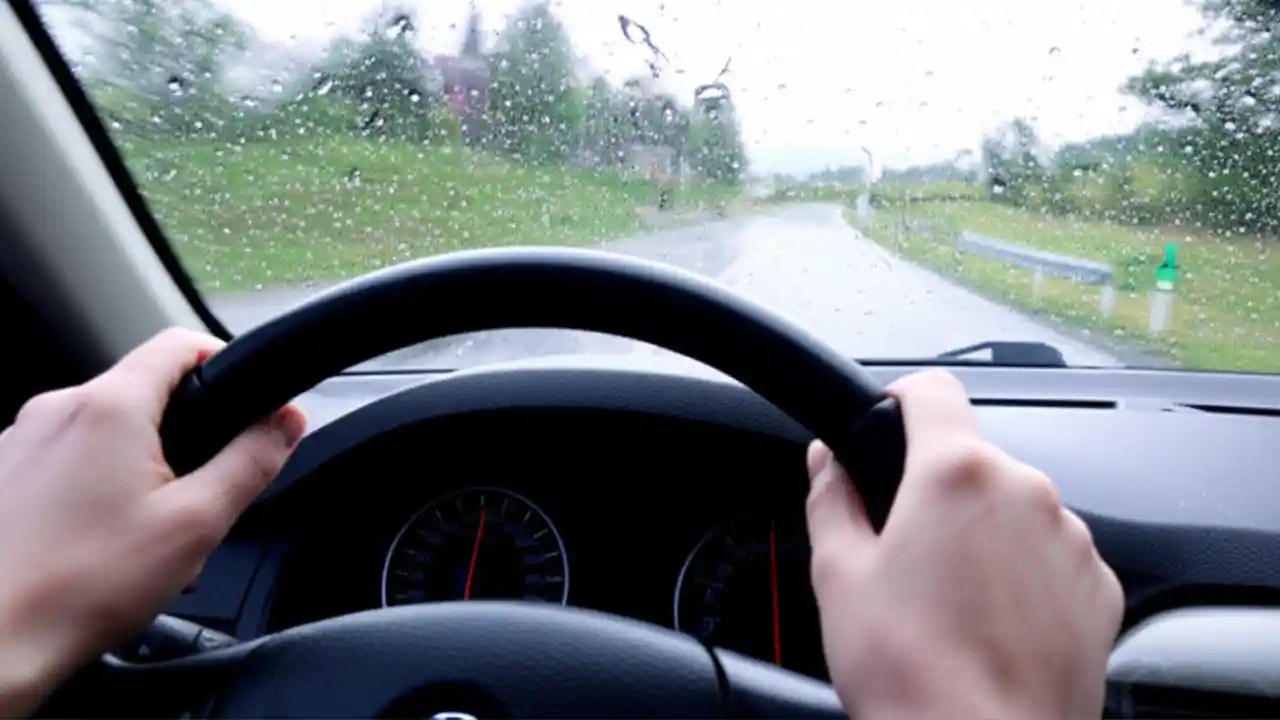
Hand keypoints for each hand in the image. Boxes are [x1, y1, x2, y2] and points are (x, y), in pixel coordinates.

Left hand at [0, 328, 304, 715]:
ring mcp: (18, 442)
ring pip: (102, 430)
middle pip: (141, 391)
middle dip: (181, 433)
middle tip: (199, 493)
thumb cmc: (82, 587)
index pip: (178, 344)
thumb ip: (251, 462)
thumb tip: (286, 422)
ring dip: (136, 465)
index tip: (243, 397)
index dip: (223, 360)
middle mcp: (55, 411)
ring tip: (145, 532)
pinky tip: (101, 542)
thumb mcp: (197, 523)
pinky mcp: (2, 475)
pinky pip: (64, 460)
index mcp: (108, 408)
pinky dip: (93, 487)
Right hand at [806, 370, 1122, 718]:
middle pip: (972, 460)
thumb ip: (831, 497)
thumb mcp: (838, 574)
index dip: (900, 401)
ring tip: (947, 601)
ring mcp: (1071, 542)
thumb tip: (825, 462)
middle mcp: (1027, 493)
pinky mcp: (1099, 590)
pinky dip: (1022, 575)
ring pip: (1014, 510)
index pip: (933, 392)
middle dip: (936, 491)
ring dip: (983, 534)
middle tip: (901, 553)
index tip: (888, 421)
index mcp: (957, 474)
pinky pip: (1051, 557)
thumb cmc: (908, 672)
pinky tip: (988, 624)